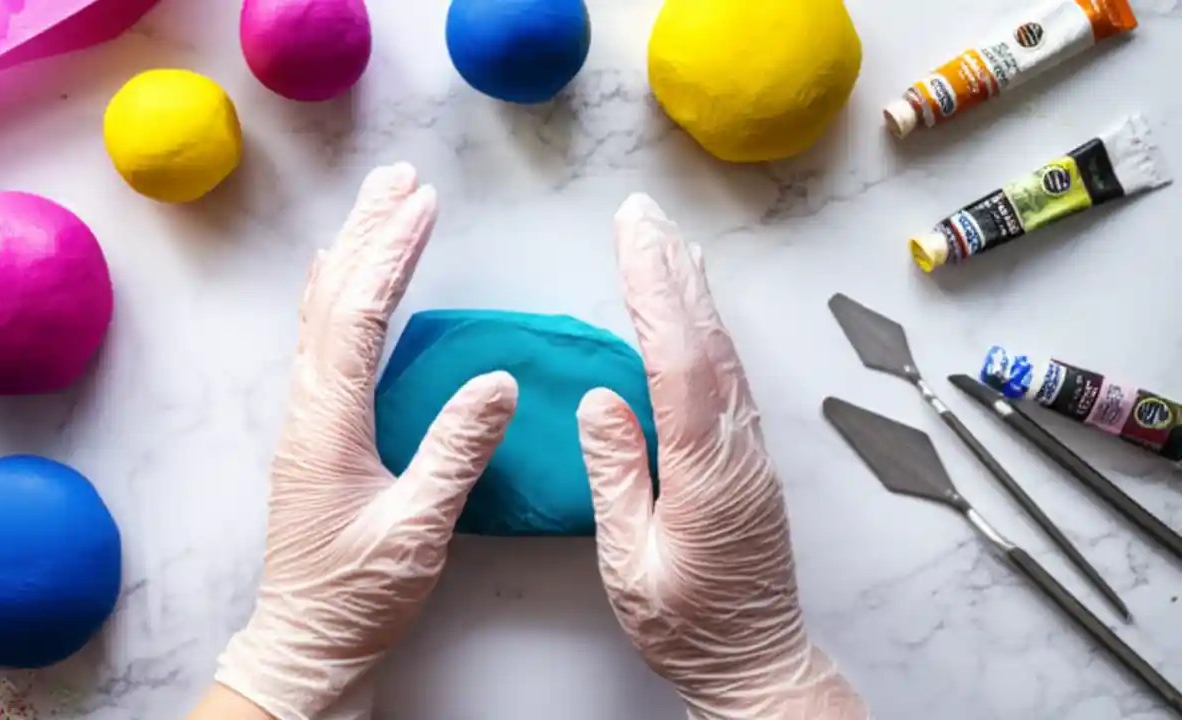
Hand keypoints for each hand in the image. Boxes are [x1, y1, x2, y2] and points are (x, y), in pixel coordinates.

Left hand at [211, 163, 518, 719]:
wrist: (307, 640)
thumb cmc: (360, 594)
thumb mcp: (418, 529)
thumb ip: (456, 453)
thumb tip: (497, 382)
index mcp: (330, 423)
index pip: (361, 317)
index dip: (394, 255)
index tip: (424, 203)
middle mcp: (308, 408)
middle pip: (335, 299)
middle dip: (371, 233)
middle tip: (400, 178)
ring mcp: (306, 418)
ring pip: (324, 315)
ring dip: (355, 255)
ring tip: (380, 205)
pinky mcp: (314, 432)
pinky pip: (322, 342)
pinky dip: (338, 296)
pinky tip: (342, 280)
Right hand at [578, 195, 867, 719]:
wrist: (755, 659)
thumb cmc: (686, 623)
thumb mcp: (631, 562)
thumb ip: (617, 476)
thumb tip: (601, 399)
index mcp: (705, 468)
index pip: (677, 359)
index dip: (654, 291)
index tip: (632, 236)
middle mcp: (736, 445)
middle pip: (706, 339)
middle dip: (671, 269)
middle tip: (644, 213)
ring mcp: (748, 448)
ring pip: (722, 352)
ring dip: (692, 290)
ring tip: (665, 240)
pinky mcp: (748, 456)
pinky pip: (727, 375)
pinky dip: (706, 328)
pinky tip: (694, 310)